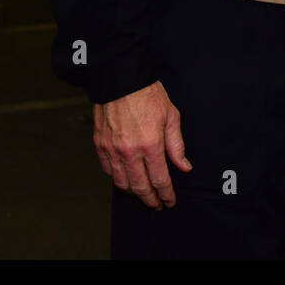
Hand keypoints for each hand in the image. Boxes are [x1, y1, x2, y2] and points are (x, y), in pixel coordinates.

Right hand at [94, 81, 190, 209]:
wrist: (120, 79)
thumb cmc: (148, 94)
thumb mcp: (171, 116)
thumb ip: (177, 145)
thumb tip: (184, 166)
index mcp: (150, 145)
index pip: (160, 180)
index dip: (167, 194)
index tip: (170, 201)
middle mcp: (129, 152)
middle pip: (140, 187)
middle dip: (150, 200)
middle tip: (157, 205)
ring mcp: (112, 150)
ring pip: (122, 183)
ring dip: (133, 193)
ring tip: (143, 195)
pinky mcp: (100, 145)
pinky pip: (108, 171)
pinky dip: (117, 179)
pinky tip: (125, 179)